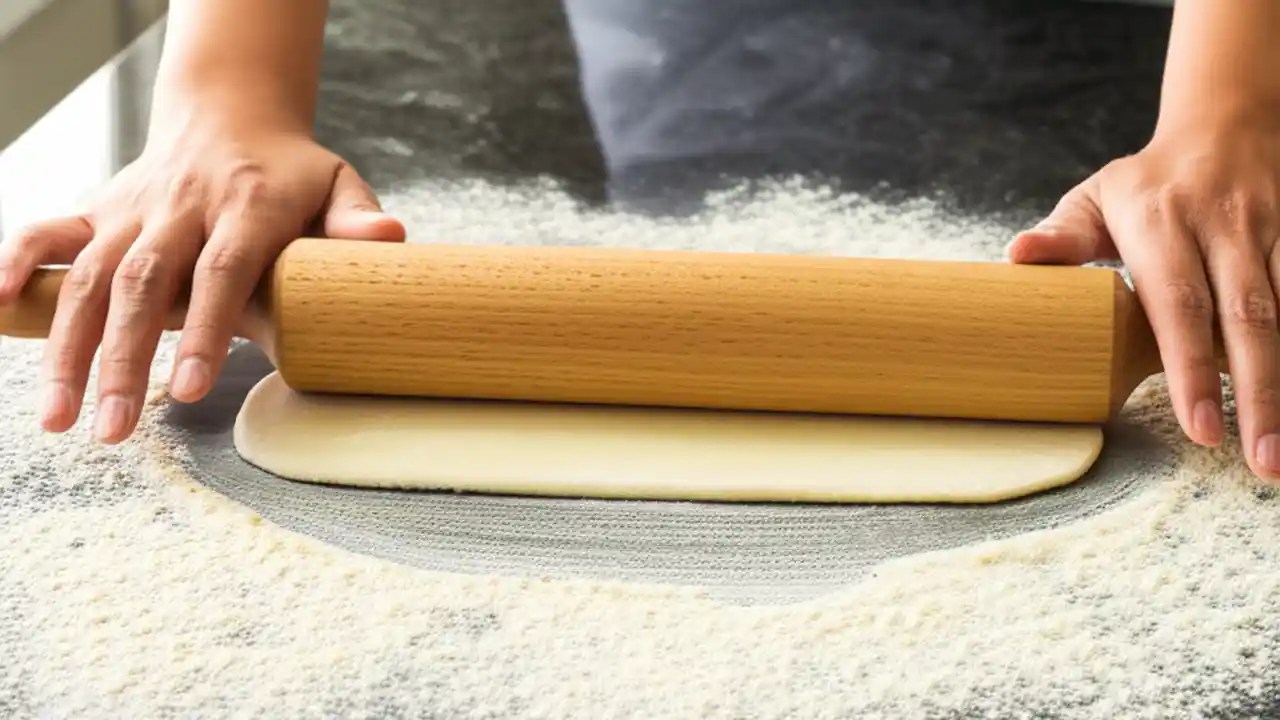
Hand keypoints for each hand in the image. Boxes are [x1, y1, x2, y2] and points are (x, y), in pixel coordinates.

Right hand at [0, 119, 404, 443]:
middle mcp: (182, 206)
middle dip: (123, 359)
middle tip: (112, 430)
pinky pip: (47, 232)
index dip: (203, 329)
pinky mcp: (100, 208)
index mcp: (248, 206)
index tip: (187, 390)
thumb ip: (356, 220)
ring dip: (68, 346)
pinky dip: (16, 265)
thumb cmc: (292, 172)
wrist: (231, 117)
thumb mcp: (338, 184)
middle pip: (145, 283)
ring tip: (58, 417)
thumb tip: (392, 240)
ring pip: (91, 276)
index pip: (221, 271)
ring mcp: (134, 208)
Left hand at [1008, 121, 1279, 478]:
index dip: (1190, 369)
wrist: (1227, 124)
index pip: (1179, 305)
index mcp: (1160, 223)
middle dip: (1261, 395)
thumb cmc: (1145, 183)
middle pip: (1248, 319)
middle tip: (1263, 462)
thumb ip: (1062, 235)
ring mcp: (1270, 233)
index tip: (1200, 429)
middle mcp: (1223, 228)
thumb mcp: (1094, 198)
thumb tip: (1017, 257)